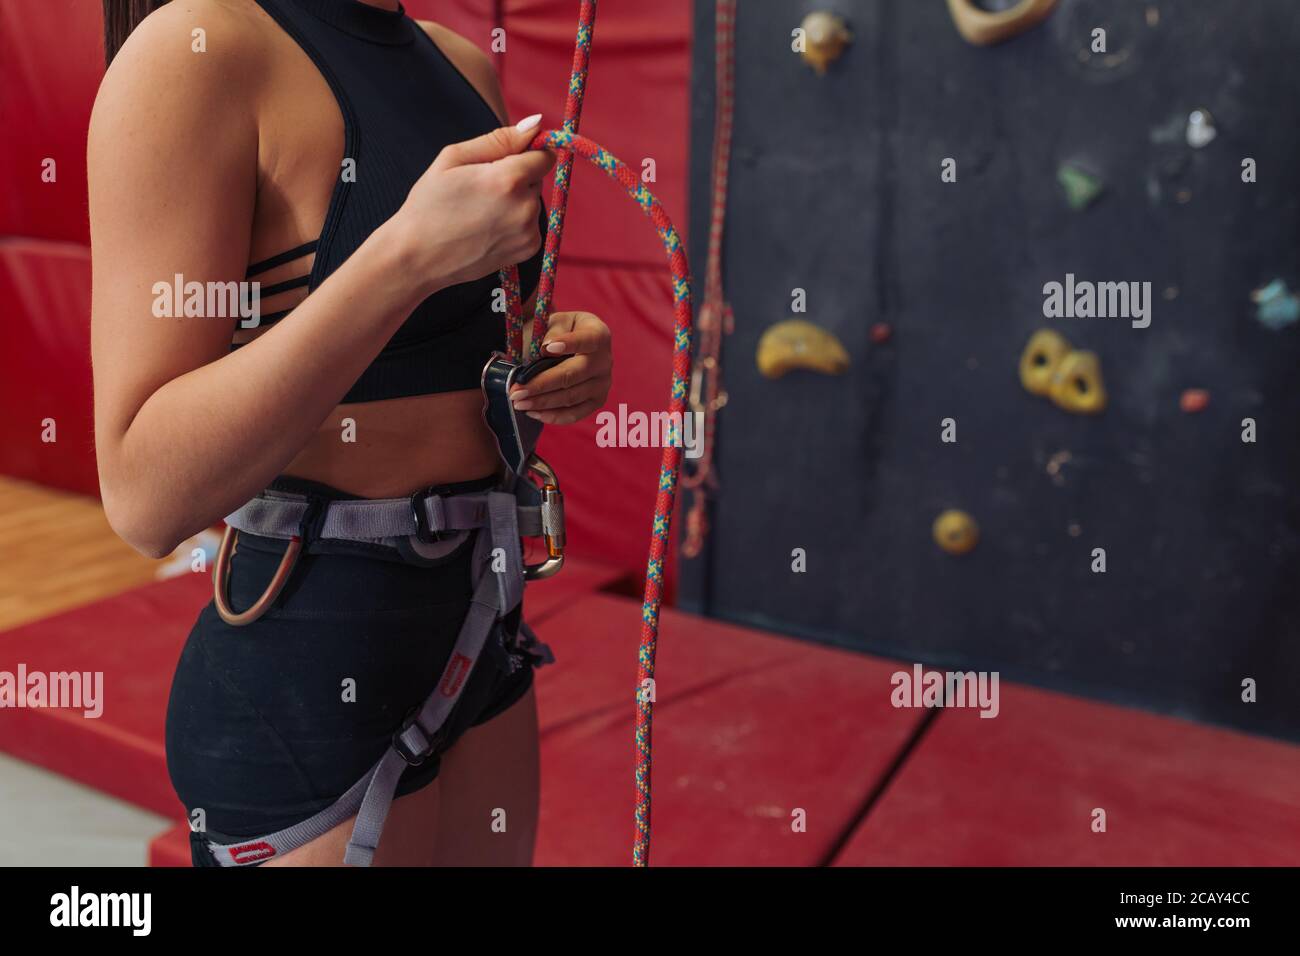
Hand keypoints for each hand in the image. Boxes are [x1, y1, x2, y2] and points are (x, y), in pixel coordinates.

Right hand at [393, 114, 555, 293]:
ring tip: (480, 211)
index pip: (545, 155)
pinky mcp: (528, 249)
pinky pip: (530, 224)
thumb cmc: (429, 203)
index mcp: (508, 179)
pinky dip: (515, 222)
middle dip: (517, 177)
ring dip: (515, 200)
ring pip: (533, 202)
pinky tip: (488, 228)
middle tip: (480, 190)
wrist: (419, 256)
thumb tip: (535, 125)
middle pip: (537, 178)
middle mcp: (524, 207)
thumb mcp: (454, 158)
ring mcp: (528, 231)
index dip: (527, 153)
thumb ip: (499, 139)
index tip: (505, 160)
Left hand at [510, 312, 612, 423]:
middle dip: (542, 384)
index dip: (568, 344)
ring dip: (542, 402)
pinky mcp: (596, 401)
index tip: (546, 348)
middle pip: (573, 375)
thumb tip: (545, 350)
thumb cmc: (557, 332)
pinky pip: (575, 414)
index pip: (586, 339)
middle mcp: (605, 360)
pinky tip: (532, 412)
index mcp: (598, 334)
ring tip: (518, 402)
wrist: (569, 346)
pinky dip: (552, 416)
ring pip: (571, 397)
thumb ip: (549, 332)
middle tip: (517, 390)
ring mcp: (602, 384)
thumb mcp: (552, 322)